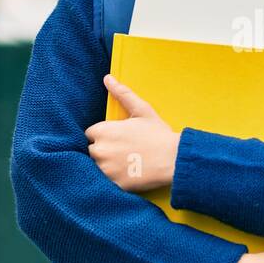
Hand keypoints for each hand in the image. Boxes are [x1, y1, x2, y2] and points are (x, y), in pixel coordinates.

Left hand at [85, 74, 180, 192]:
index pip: (90, 134)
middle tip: (123, 153)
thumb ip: (122, 94)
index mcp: (102, 131)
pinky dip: (113, 180)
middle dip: (103, 151)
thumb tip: (107, 78)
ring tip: (125, 165)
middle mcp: (99, 150)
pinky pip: (104, 183)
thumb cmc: (158, 134)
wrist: (173, 159)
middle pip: (91, 151)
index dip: (103, 136)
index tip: (116, 140)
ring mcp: (104, 169)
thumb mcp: (141, 110)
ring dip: (106, 167)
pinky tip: (127, 175)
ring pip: (96, 168)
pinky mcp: (112, 184)